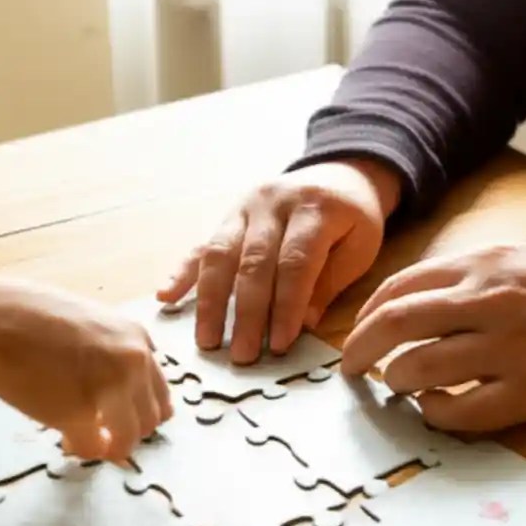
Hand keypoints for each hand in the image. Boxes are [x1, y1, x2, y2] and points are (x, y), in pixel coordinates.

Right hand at [0, 277, 173, 461]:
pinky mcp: (81, 414)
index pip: (158, 387)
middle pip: (153, 417)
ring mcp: (111, 388)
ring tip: (81, 436)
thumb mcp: (88, 322)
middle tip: (100, 430)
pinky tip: (64, 439)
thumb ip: (110, 350)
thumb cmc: (26, 318)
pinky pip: (95, 448)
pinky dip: (83, 450)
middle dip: (128, 428)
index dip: (136, 405)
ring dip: (110, 445)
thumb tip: (113, 386)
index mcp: (136, 338)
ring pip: (132, 438)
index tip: (116, 411)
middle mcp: (133, 362)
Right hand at [157, 158, 399, 363]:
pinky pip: (201, 244)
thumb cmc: (353, 218)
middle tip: (242, 355)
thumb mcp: (359, 246)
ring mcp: (245, 206)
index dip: (286, 305)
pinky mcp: (227, 214)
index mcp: (314, 209)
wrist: (340, 171)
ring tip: (207, 340)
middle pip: (254, 261)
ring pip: (220, 253)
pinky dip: (181, 271)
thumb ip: (329, 283)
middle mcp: (272, 203)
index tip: (281, 345)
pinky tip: (166, 296)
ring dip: (211, 300)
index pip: (295, 262)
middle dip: (247, 313)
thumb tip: (302, 325)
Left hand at [342, 243, 525, 431]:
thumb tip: (417, 298)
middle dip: (359, 350)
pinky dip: (434, 412)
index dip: (367, 315)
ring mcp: (510, 348)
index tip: (360, 333)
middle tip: (351, 371)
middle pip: (394, 324)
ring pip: (417, 367)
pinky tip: (435, 408)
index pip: (400, 287)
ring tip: (395, 389)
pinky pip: (460, 410)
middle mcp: (491, 300)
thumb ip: (474, 273)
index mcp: (487, 264)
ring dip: (394, 382)